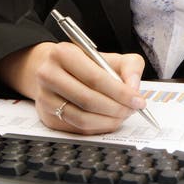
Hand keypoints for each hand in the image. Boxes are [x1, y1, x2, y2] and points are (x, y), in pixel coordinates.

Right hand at [0, 42, 146, 134]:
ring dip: (108, 121)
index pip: (95, 78)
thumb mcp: (110, 57)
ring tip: (123, 115)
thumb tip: (134, 88)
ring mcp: (45, 98)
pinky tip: (109, 120)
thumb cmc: (86, 63)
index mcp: (63, 54)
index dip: (120, 92)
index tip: (137, 100)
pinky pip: (77, 129)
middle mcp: (48, 75)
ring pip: (82, 118)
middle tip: (132, 109)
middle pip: (88, 100)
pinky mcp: (47, 117)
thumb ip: (129, 67)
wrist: (56, 70)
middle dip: (116, 108)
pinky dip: (98, 127)